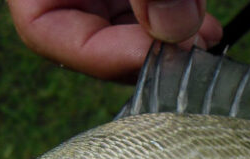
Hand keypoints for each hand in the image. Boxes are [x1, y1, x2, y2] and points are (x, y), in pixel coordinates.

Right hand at [7, 0, 221, 81]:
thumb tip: (177, 29)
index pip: (43, 32)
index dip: (99, 53)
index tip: (152, 54)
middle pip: (90, 38)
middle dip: (145, 53)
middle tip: (192, 55)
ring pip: (126, 28)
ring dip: (168, 42)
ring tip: (206, 41)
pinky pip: (150, 12)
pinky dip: (178, 23)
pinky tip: (206, 29)